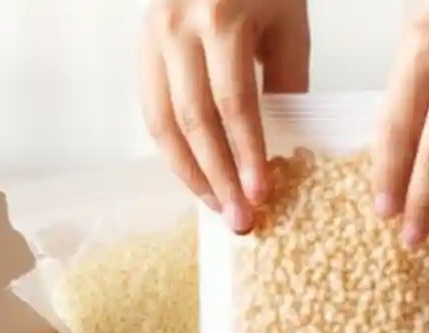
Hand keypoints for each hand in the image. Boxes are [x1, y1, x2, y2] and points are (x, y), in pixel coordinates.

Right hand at [140, 0, 309, 233]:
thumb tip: (280, 150)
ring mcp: (152, 35)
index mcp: (221, 17)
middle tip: (239, 217)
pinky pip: (152, 110)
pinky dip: (173, 150)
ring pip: (162, 122)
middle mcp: (177, 26)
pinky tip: (196, 175)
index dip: (246, 155)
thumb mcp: (287, 26)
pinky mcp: (140, 46)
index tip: (261, 195)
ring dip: (190, 173)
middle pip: (193, 120)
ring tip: (216, 206)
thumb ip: (284, 84)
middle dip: (218, 176)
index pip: (232, 102)